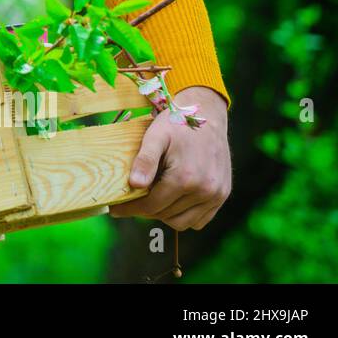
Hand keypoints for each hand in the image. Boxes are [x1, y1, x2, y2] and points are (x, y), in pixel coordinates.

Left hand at [108, 85, 231, 230]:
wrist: (207, 114)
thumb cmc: (176, 124)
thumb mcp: (155, 136)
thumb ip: (145, 160)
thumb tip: (135, 185)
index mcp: (185, 178)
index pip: (151, 206)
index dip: (131, 209)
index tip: (115, 210)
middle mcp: (204, 190)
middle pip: (165, 215)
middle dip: (146, 210)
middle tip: (133, 200)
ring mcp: (216, 194)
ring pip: (183, 222)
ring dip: (165, 215)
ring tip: (153, 198)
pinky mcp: (222, 195)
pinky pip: (200, 220)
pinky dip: (184, 215)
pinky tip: (172, 200)